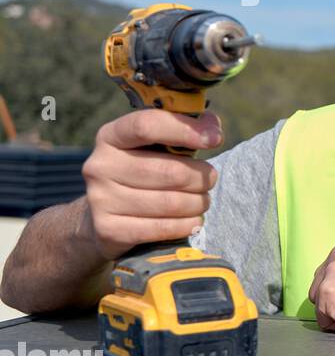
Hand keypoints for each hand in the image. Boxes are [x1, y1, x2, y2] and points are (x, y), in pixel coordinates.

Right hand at [81, 108, 222, 259]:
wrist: (98, 218)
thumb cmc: (140, 172)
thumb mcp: (151, 146)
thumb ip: (181, 130)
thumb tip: (213, 127)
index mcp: (110, 136)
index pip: (147, 126)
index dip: (185, 130)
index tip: (215, 138)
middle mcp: (100, 166)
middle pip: (170, 171)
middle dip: (201, 178)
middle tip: (210, 181)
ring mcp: (101, 199)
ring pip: (171, 202)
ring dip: (198, 203)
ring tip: (202, 201)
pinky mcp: (109, 229)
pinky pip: (162, 228)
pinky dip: (187, 224)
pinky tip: (193, 220)